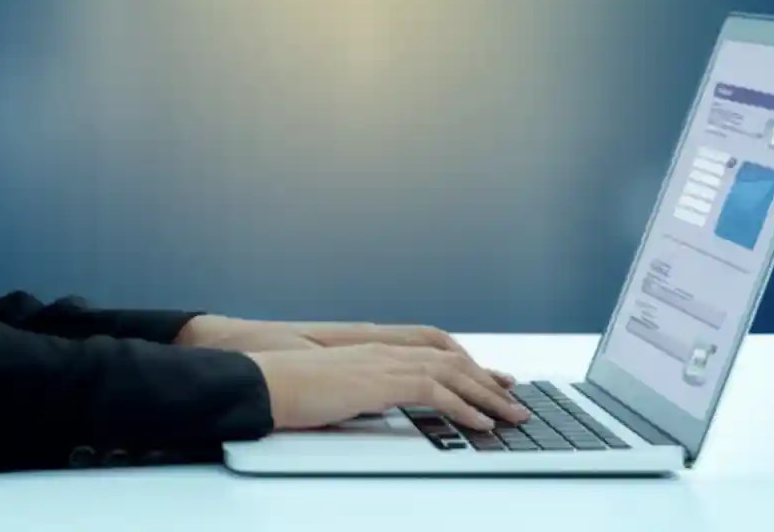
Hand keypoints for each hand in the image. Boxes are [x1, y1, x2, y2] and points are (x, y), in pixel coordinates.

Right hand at [247, 343, 529, 430]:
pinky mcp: (379, 381)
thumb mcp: (331, 389)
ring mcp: (381, 362)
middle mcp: (382, 349)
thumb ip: (359, 392)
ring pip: (451, 373)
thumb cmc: (285, 387)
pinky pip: (435, 392)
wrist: (260, 381)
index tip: (486, 381)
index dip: (463, 365)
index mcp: (370, 350)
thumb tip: (375, 406)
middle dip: (485, 379)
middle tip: (513, 398)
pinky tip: (480, 422)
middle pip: (449, 359)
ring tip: (511, 416)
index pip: (430, 351)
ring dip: (485, 395)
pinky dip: (464, 407)